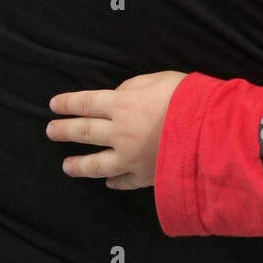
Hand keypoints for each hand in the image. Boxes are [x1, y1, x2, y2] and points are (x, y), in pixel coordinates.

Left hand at [46, 71, 187, 188]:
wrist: (212, 133)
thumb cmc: (190, 100)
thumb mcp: (161, 79)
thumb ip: (135, 86)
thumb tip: (120, 94)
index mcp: (123, 104)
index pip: (86, 103)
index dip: (68, 103)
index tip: (54, 106)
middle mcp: (120, 132)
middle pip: (85, 131)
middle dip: (64, 131)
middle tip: (51, 132)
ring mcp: (131, 158)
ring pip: (96, 163)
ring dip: (78, 164)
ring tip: (66, 166)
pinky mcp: (145, 176)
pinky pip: (124, 181)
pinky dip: (114, 182)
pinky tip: (108, 183)